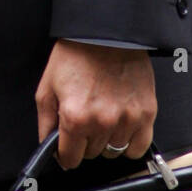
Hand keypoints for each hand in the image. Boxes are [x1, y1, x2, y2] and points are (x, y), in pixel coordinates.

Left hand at [35, 39, 156, 170]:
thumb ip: (45, 121)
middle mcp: (101, 121)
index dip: (65, 153)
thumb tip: (49, 146)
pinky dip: (130, 142)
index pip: (70, 158)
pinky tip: (121, 126)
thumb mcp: (48, 85)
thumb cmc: (76, 54)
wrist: (105, 31)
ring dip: (106, 140)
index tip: (67, 147)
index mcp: (75, 116)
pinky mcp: (146, 113)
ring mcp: (126, 119)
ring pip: (113, 151)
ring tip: (103, 116)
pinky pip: (138, 147)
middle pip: (91, 154)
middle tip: (85, 118)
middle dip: (85, 141)